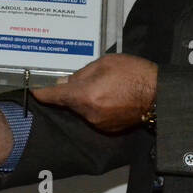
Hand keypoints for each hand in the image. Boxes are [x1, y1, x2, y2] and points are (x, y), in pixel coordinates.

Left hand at [31, 53, 156, 131]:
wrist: (159, 95)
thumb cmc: (133, 73)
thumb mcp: (104, 63)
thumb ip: (81, 74)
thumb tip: (65, 82)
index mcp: (84, 96)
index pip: (55, 96)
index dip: (41, 93)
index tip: (32, 91)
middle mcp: (88, 114)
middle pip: (70, 103)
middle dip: (72, 92)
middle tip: (87, 79)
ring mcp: (98, 124)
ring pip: (82, 109)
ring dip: (86, 99)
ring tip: (105, 86)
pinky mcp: (108, 129)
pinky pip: (94, 116)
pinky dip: (97, 107)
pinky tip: (111, 97)